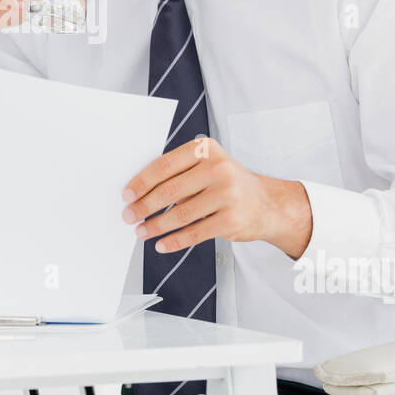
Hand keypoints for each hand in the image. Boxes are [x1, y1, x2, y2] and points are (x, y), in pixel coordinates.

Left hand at [120, 137, 313, 259]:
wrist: (267, 204)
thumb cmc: (229, 183)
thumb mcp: (208, 165)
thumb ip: (179, 172)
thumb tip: (140, 192)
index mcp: (206, 150)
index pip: (164, 165)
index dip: (141, 182)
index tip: (127, 194)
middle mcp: (218, 169)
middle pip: (169, 191)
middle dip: (144, 206)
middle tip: (129, 216)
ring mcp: (227, 195)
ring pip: (179, 214)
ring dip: (155, 226)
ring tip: (141, 231)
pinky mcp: (231, 220)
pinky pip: (194, 233)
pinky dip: (174, 241)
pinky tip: (161, 244)